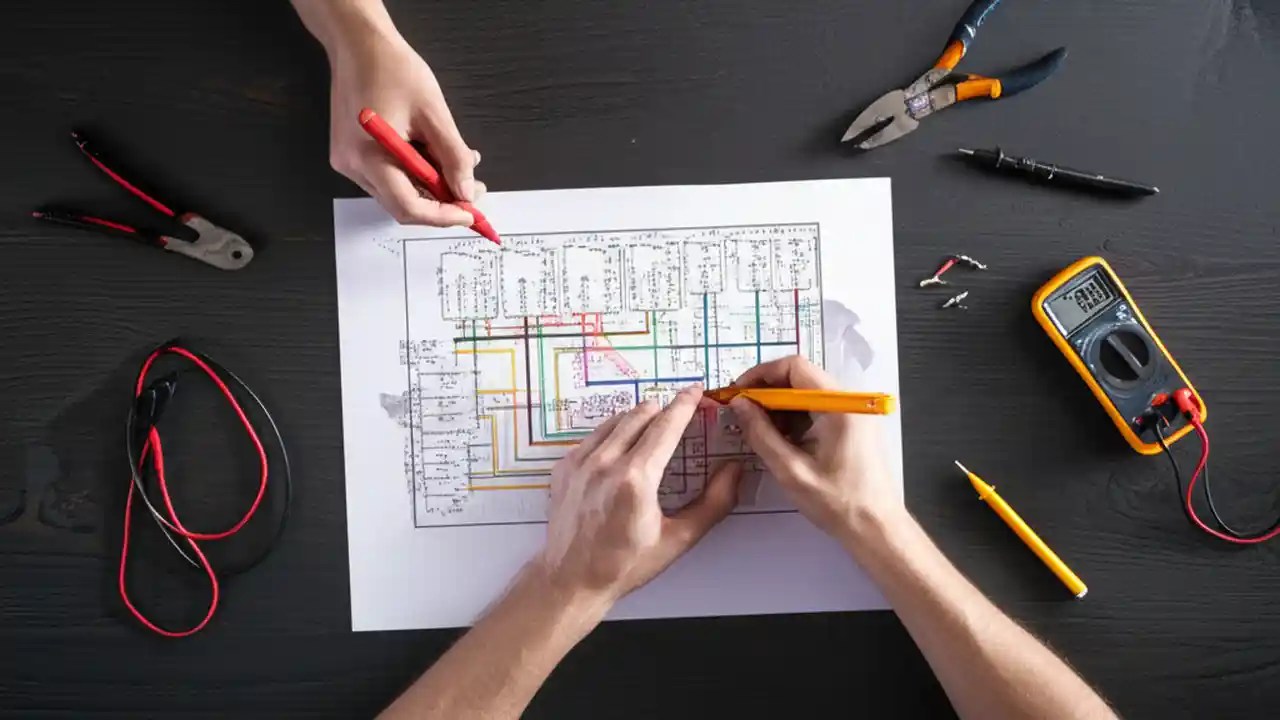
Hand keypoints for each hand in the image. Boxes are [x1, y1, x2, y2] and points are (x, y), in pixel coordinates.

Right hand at [325, 28, 481, 224]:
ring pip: (395, 192)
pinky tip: (433, 156)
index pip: (409, 206)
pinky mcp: (350, 154)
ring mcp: (348, 161)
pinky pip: (385, 177)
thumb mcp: (434, 114)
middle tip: (471, 190)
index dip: (443, 216)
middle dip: (440, 203)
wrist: (358, 44)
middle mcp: (353, 165)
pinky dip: (413, 174)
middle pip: (402, 204)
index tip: (470, 212)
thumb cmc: (393, 69)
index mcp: (369, 156)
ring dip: (429, 188)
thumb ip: (453, 157)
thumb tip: (466, 191)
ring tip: (458, 166)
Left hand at [536, 386, 742, 601]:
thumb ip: (713, 503)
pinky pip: (594, 436)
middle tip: (680, 415)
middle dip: (664, 410)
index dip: (684, 404)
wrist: (571, 580)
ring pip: (616, 420)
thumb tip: (733, 471)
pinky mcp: (564, 467)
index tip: (696, 392)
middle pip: (641, 414)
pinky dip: (613, 434)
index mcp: (636, 480)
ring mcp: (580, 462)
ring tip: (653, 430)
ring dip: (638, 419)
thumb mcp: (678, 539)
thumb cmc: (624, 565)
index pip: (666, 426)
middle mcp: (605, 464)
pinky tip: (622, 449)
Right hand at [729, 356, 900, 540]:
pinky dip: (795, 419)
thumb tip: (738, 404)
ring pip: (807, 394)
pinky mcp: (852, 425)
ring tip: (761, 434)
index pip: (795, 367)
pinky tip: (782, 443)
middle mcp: (850, 401)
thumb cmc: (837, 503)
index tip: (738, 394)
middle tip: (743, 415)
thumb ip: (761, 433)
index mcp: (840, 406)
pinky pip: (817, 409)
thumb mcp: (791, 470)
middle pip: (801, 378)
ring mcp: (853, 412)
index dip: (761, 375)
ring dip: (780, 408)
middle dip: (768, 393)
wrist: (876, 528)